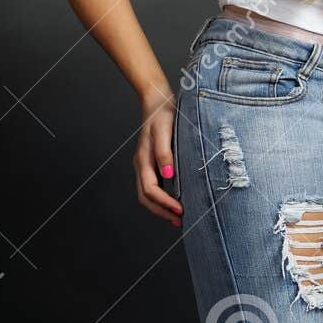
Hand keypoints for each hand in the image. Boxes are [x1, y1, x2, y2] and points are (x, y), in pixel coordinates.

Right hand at [135, 86, 182, 226]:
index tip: (180, 211)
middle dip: (162, 211)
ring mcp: (145, 165)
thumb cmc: (163, 114)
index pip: (150, 189)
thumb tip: (168, 175)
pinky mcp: (151, 164)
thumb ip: (165, 152)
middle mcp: (141, 165)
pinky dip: (162, 198)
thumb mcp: (165, 130)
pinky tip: (175, 201)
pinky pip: (153, 186)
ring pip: (147, 194)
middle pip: (146, 197)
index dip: (164, 203)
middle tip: (181, 221)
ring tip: (178, 217)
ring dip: (161, 208)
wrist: (157, 101)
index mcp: (143, 159)